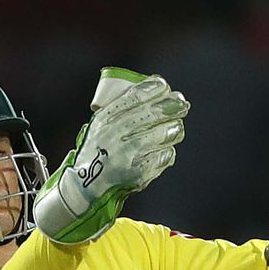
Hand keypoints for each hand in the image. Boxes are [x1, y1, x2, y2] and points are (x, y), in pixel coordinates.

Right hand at [33, 67, 189, 243]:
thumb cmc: (99, 148)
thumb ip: (122, 107)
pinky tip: (163, 149)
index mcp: (105, 118)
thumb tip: (155, 87)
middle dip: (172, 106)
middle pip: (153, 114)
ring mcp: (129, 154)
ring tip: (176, 126)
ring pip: (164, 134)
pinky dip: (166, 151)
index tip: (165, 86)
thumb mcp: (101, 123)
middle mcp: (116, 134)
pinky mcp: (140, 172)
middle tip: (181, 102)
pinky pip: (165, 155)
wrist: (87, 183)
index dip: (154, 89)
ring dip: (174, 128)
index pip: (135, 97)